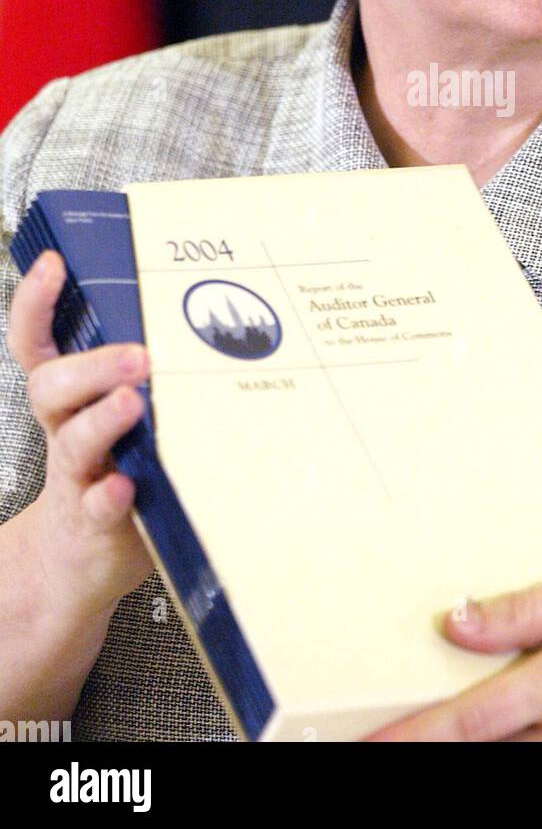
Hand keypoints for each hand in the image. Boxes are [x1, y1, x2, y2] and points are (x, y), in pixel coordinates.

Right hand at [7, 249, 154, 621]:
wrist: (79, 563)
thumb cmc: (116, 472)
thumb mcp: (126, 418)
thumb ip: (153, 377)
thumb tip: (217, 313)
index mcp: (72, 398)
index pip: (38, 342)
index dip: (36, 303)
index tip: (53, 265)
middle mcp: (66, 430)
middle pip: (53, 386)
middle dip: (92, 365)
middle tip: (137, 356)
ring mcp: (77, 476)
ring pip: (74, 441)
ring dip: (103, 420)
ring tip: (133, 404)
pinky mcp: (94, 521)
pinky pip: (97, 506)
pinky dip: (110, 497)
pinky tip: (125, 487)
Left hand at [364, 571, 541, 741]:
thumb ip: (522, 610)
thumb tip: (454, 619)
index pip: (466, 723)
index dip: (409, 737)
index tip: (367, 744)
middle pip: (484, 758)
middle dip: (433, 750)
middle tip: (383, 736)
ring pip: (516, 770)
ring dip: (481, 753)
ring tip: (438, 732)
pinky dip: (526, 754)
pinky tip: (515, 734)